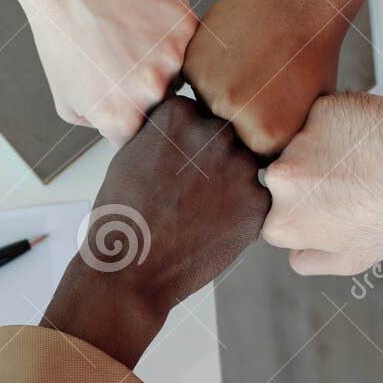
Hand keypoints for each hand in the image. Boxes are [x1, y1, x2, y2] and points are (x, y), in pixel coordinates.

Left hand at [30, 0, 195, 143]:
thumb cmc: (61, 36)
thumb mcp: (66, 99)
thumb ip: (99, 125)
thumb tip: (123, 129)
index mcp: (122, 118)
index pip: (142, 133)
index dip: (131, 112)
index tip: (119, 91)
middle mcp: (151, 93)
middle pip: (164, 103)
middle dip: (146, 87)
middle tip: (120, 57)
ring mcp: (172, 58)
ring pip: (179, 72)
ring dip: (162, 60)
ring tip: (129, 35)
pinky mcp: (185, 26)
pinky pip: (189, 41)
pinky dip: (172, 32)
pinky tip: (143, 18)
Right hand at [42, 96, 268, 365]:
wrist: (130, 269)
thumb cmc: (125, 216)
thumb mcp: (133, 154)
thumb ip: (168, 132)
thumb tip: (194, 124)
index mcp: (179, 114)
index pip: (198, 113)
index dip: (189, 142)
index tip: (178, 162)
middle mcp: (214, 133)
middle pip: (227, 135)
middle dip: (214, 157)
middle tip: (194, 188)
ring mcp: (240, 167)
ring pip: (245, 165)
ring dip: (231, 182)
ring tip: (201, 210)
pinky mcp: (258, 202)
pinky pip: (258, 197)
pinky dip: (242, 211)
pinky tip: (213, 226)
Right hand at [183, 0, 350, 155]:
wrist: (302, 2)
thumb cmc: (314, 55)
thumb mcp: (311, 112)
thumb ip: (282, 142)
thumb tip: (256, 165)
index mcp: (265, 140)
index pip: (248, 154)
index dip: (257, 131)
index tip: (270, 106)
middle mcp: (232, 121)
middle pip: (222, 133)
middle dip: (236, 115)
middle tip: (258, 80)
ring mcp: (209, 91)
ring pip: (204, 106)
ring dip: (218, 92)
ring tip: (248, 62)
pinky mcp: (192, 63)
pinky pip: (192, 78)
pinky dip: (208, 67)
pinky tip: (234, 49)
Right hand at [260, 92, 382, 275]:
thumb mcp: (350, 260)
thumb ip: (307, 260)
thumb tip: (289, 251)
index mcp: (282, 222)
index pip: (278, 213)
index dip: (307, 209)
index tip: (333, 204)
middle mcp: (280, 180)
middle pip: (284, 175)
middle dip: (308, 176)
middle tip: (348, 179)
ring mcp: (300, 140)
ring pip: (301, 142)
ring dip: (322, 147)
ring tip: (360, 158)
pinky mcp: (322, 109)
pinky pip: (322, 115)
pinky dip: (339, 122)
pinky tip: (366, 136)